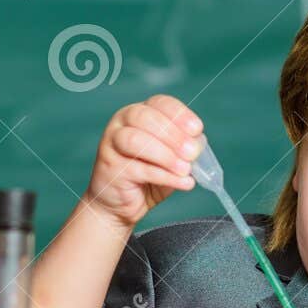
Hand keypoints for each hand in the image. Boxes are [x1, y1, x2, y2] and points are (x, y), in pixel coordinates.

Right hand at [81, 94, 202, 228]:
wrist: (121, 204)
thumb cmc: (147, 177)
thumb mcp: (171, 158)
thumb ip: (183, 148)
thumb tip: (198, 144)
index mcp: (138, 113)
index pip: (158, 103)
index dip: (179, 114)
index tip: (197, 129)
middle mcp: (121, 123)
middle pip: (144, 117)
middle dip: (173, 135)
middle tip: (192, 153)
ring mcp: (111, 144)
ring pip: (135, 140)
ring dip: (165, 155)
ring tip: (185, 169)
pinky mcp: (109, 167)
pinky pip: (137, 168)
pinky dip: (164, 176)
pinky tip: (181, 182)